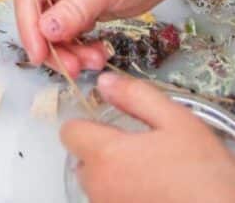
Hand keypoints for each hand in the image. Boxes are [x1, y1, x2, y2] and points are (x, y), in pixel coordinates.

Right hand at [14, 0, 190, 77]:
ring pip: (56, 30)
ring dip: (71, 50)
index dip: (29, 27)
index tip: (39, 56)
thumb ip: (74, 9)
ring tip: (96, 60)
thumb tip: (44, 30)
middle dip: (54, 45)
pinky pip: (74, 34)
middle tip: (74, 68)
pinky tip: (100, 53)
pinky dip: (83, 48)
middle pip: (39, 17)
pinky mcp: (86, 8)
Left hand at [63, 72, 234, 202]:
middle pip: (82, 162)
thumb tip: (104, 82)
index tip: (110, 126)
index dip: (87, 124)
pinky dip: (124, 197)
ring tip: (150, 174)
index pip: (69, 133)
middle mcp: (100, 187)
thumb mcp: (175, 120)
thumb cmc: (202, 172)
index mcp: (106, 155)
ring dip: (113, 178)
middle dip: (101, 153)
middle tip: (137, 150)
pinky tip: (153, 193)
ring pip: (97, 187)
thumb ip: (134, 96)